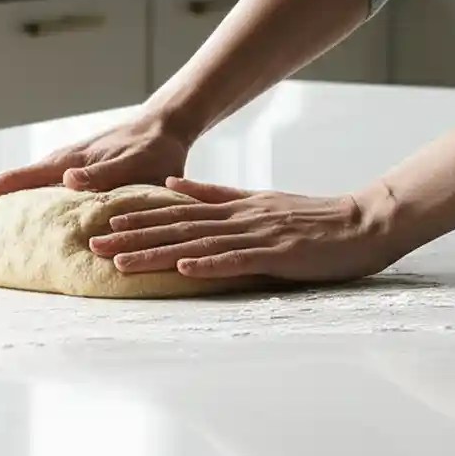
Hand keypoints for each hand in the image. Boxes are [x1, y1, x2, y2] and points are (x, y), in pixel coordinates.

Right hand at [0, 115, 190, 228]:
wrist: (162, 126)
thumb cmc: (156, 151)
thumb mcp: (140, 166)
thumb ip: (105, 176)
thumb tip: (65, 181)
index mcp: (60, 167)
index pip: (9, 185)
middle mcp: (48, 168)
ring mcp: (49, 172)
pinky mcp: (56, 177)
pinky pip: (14, 192)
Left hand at [88, 177, 394, 281]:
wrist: (364, 222)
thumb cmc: (312, 218)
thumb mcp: (257, 201)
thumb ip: (215, 196)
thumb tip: (172, 187)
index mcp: (232, 207)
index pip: (174, 211)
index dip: (136, 216)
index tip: (100, 221)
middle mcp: (237, 218)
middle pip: (175, 226)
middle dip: (130, 236)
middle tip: (90, 243)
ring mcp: (257, 235)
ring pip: (196, 243)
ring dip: (155, 253)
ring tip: (119, 261)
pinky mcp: (278, 254)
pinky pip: (238, 260)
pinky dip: (209, 264)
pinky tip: (182, 268)